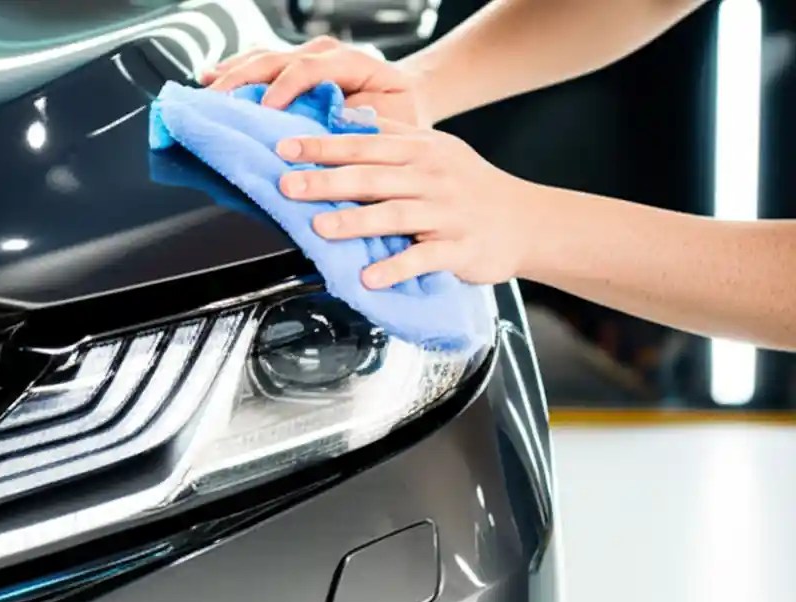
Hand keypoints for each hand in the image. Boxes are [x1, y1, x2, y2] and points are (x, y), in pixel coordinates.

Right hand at [201, 36, 431, 125]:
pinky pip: (259, 63)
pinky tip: (210, 78)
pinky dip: (234, 71)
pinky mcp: (292, 68)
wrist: (405, 101)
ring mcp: (306, 57)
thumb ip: (360, 127)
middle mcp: (325, 53)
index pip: (311, 67)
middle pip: (276, 57)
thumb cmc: (399, 116)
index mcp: (352, 63)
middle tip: (217, 100)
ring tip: (205, 87)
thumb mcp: (390, 126)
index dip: (285, 87)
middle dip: (243, 77)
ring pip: (263, 56)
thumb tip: (326, 138)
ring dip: (231, 71)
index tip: (264, 110)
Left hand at [275, 120, 545, 288]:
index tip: (284, 148)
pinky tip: (370, 277)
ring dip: (356, 222)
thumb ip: (389, 133)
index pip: (364, 144)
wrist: (527, 220)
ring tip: (320, 228)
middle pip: (373, 177)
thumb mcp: (434, 149)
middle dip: (327, 181)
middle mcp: (432, 177)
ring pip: (396, 215)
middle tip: (287, 185)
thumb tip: (342, 114)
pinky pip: (425, 258)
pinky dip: (396, 268)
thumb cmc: (469, 186)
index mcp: (421, 150)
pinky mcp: (460, 249)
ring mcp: (447, 213)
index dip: (322, 146)